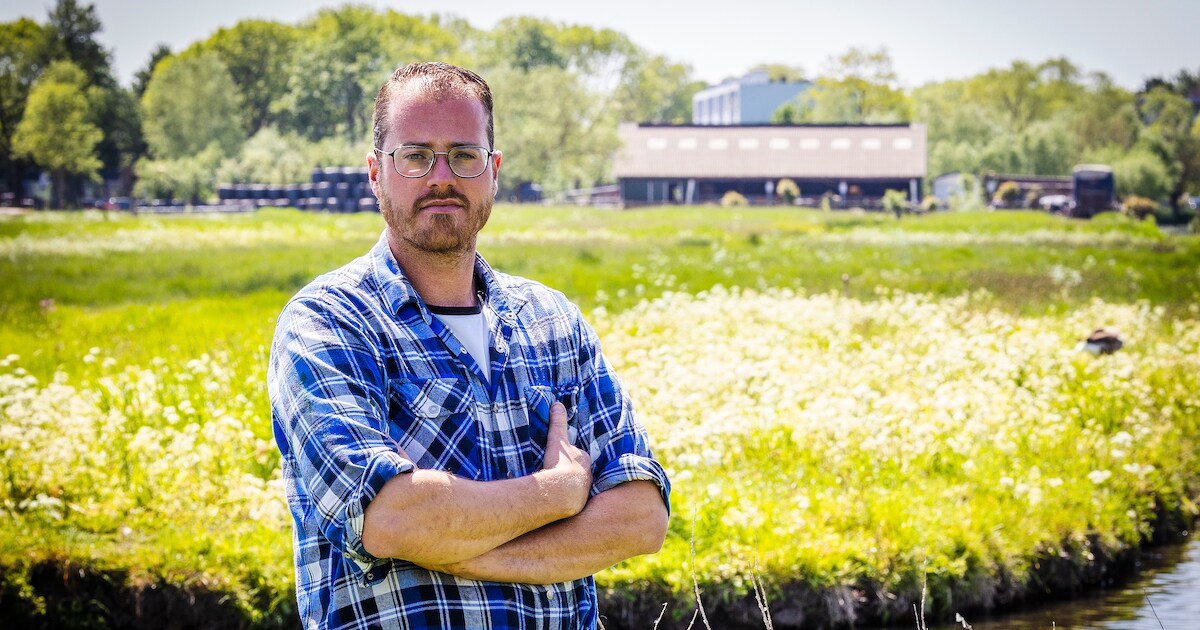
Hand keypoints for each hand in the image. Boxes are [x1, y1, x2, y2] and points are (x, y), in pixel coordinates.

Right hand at [540, 402, 591, 517]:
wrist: (561, 492)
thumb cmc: (560, 464)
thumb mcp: (557, 440)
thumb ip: (558, 422)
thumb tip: (557, 404)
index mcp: (584, 459)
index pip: (578, 455)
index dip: (570, 456)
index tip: (561, 459)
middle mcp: (588, 475)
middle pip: (579, 470)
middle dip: (572, 471)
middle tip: (559, 473)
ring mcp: (584, 490)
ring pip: (577, 484)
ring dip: (569, 485)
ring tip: (557, 487)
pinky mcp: (578, 503)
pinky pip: (572, 498)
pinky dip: (566, 497)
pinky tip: (558, 499)